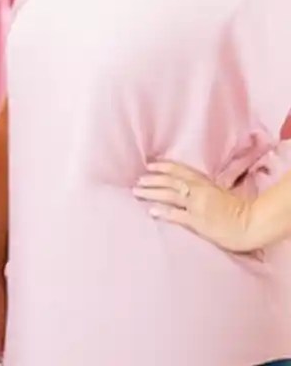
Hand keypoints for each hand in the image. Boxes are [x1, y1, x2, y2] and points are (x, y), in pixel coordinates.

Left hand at [134, 161, 257, 252]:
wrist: (252, 224)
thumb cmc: (240, 211)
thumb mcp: (221, 194)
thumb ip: (205, 190)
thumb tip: (190, 190)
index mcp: (206, 183)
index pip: (181, 171)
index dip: (164, 166)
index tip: (150, 165)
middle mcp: (199, 191)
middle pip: (171, 182)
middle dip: (152, 180)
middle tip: (138, 179)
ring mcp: (197, 206)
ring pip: (169, 195)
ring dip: (151, 192)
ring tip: (137, 191)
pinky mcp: (198, 221)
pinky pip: (177, 215)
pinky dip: (163, 212)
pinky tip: (151, 210)